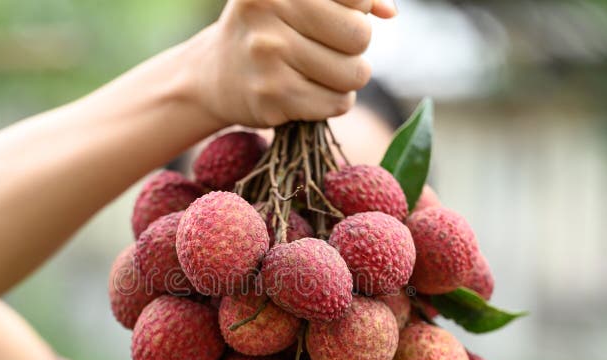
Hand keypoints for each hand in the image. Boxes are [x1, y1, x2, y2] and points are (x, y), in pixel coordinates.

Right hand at [188, 0, 395, 127]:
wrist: (215, 74)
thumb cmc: (271, 28)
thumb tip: (390, 11)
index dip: (358, 11)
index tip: (334, 18)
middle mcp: (267, 8)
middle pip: (359, 36)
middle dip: (354, 49)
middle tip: (328, 50)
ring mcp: (267, 54)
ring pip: (353, 74)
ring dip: (345, 79)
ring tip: (317, 73)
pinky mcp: (272, 96)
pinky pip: (337, 104)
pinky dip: (332, 103)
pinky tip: (306, 93)